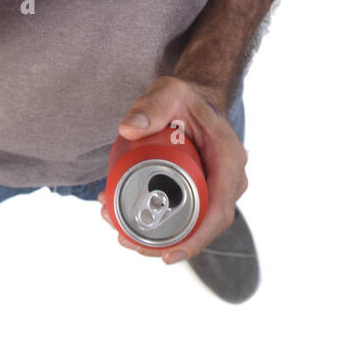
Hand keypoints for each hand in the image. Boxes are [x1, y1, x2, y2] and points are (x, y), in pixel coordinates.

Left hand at [97, 75, 246, 264]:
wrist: (196, 98)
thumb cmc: (186, 98)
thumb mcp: (169, 93)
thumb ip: (151, 106)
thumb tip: (128, 129)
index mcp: (228, 160)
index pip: (220, 209)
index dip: (197, 237)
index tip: (169, 254)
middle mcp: (228, 180)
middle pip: (204, 225)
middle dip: (166, 242)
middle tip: (126, 241)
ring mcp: (216, 188)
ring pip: (193, 224)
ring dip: (158, 237)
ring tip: (120, 234)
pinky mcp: (201, 192)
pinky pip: (186, 215)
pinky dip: (160, 224)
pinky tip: (126, 222)